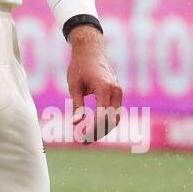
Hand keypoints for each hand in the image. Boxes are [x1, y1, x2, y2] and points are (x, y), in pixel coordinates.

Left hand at [66, 25, 122, 142]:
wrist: (90, 50)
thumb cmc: (79, 66)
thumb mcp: (74, 86)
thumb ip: (76, 105)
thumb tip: (75, 124)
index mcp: (104, 88)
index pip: (102, 116)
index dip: (93, 130)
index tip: (82, 139)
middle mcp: (115, 90)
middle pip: (112, 120)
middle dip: (99, 133)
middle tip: (84, 142)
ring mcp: (119, 91)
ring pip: (116, 117)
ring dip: (104, 129)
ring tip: (87, 137)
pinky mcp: (118, 92)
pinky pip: (115, 111)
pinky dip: (106, 121)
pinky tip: (94, 127)